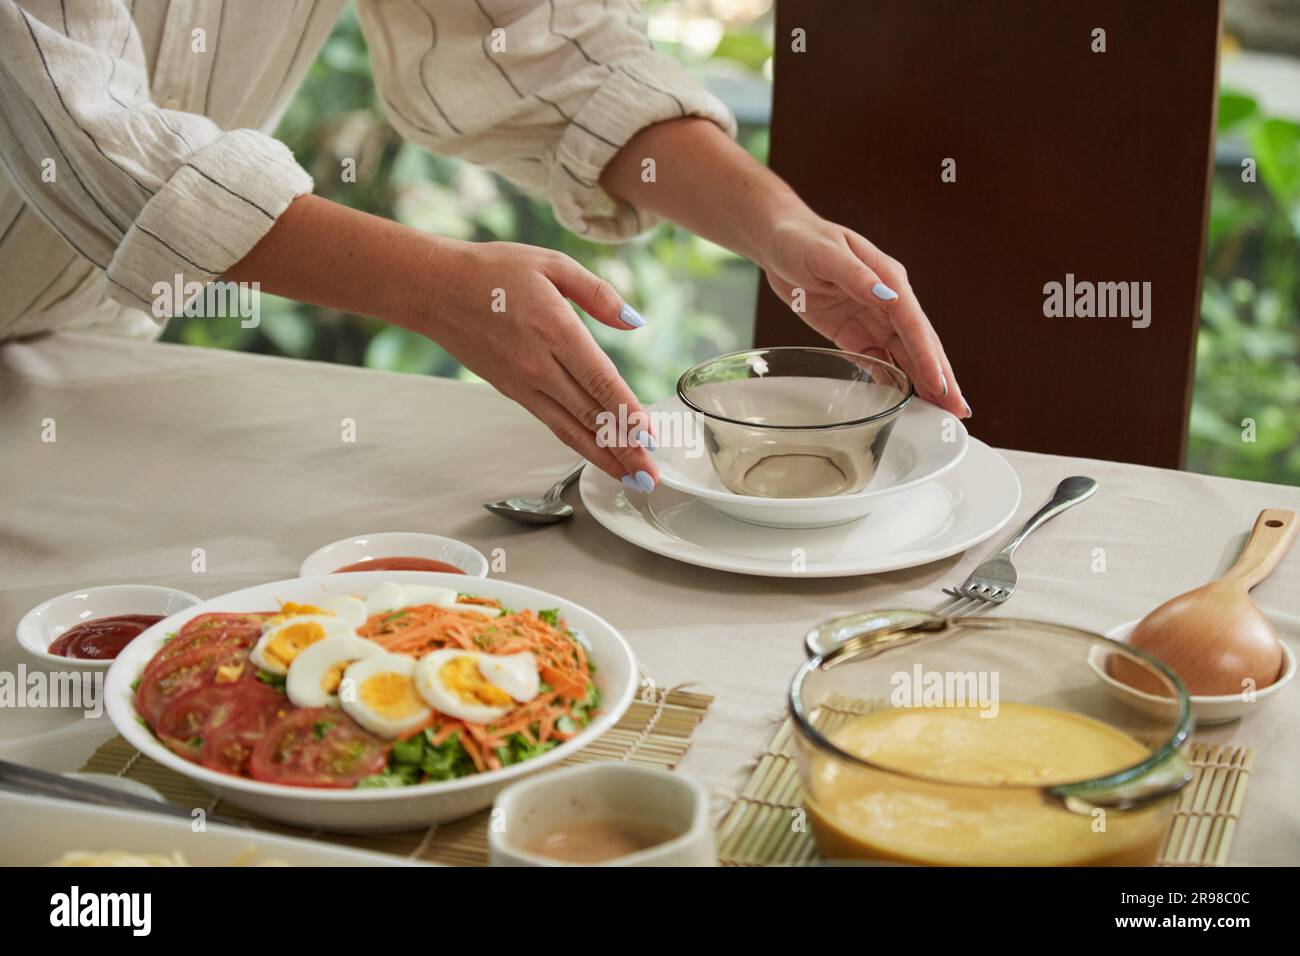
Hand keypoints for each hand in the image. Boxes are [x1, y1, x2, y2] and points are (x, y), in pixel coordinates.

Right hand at [410, 241, 657, 490]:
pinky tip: (598, 454)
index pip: (600, 381)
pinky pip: (552, 422)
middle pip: (589, 415)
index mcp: (555, 330)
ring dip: (604, 457)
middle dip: (624, 449)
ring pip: (570, 429)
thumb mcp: (552, 264)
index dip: (628, 413)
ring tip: (631, 479)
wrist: (434, 289)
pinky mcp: (512, 391)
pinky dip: (579, 442)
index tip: (651, 438)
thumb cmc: (492, 272)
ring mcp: (523, 384)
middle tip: (651, 476)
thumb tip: (634, 321)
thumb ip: (598, 293)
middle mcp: (539, 366)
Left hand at [759, 215, 968, 417]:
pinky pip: (876, 359)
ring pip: (903, 356)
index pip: (914, 324)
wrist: (779, 242)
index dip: (928, 356)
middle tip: (958, 410)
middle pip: (919, 344)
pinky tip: (903, 401)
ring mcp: (871, 318)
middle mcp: (887, 300)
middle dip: (940, 377)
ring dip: (922, 383)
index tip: (940, 384)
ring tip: (941, 412)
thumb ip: (857, 277)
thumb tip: (888, 297)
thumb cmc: (802, 240)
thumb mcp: (827, 254)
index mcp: (888, 279)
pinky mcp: (853, 332)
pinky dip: (891, 380)